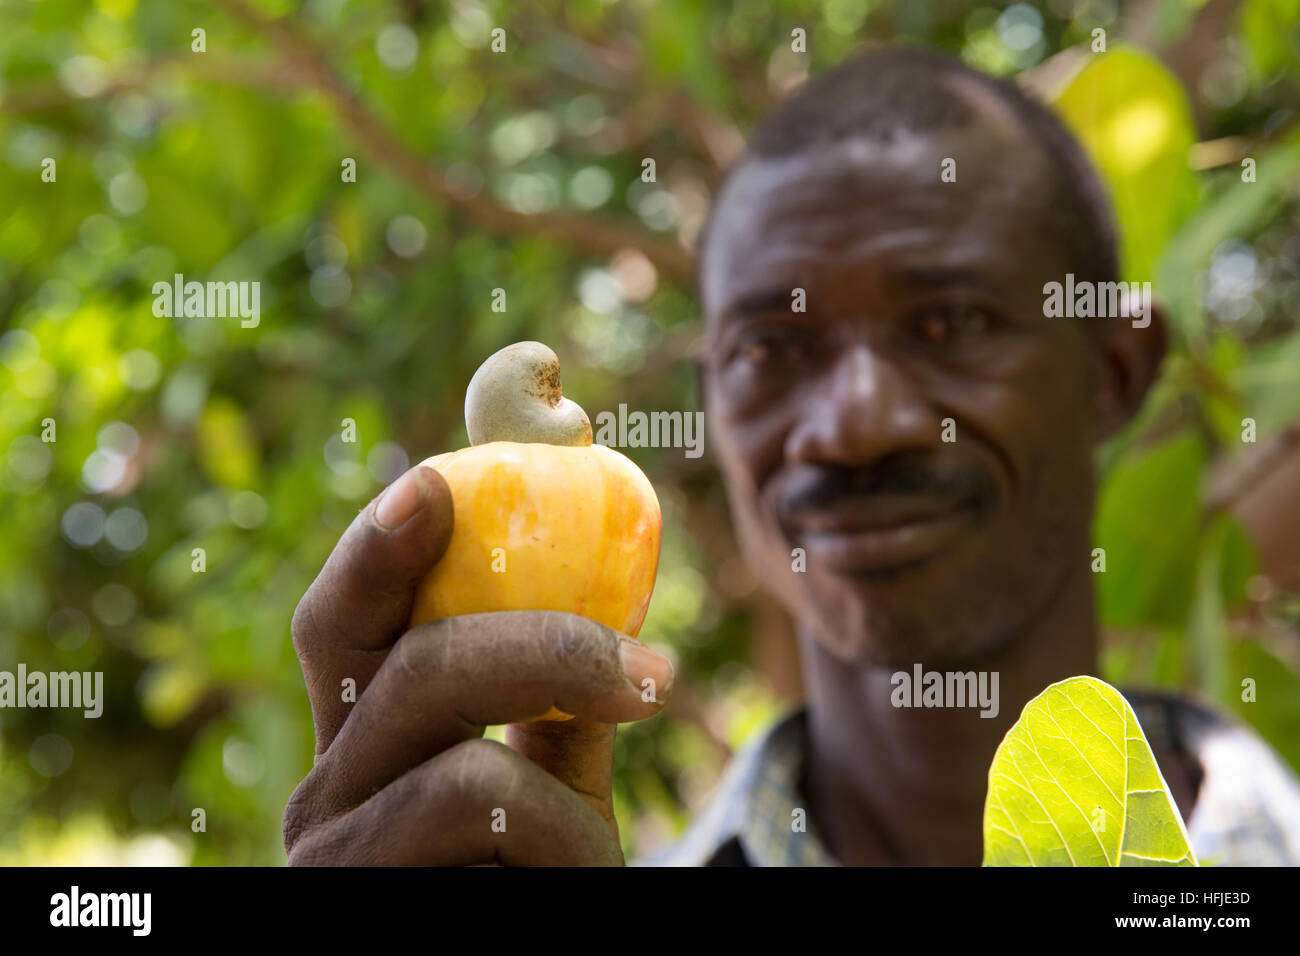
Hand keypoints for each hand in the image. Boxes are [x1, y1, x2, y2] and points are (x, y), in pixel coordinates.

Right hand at [282, 464, 672, 864]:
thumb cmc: (531, 889)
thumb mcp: (551, 791)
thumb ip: (557, 709)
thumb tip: (612, 595)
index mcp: (367, 744)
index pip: (346, 625)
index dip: (379, 546)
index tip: (441, 478)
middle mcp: (327, 797)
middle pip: (408, 667)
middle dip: (546, 649)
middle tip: (653, 671)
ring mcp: (338, 865)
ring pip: (463, 775)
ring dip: (569, 806)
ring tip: (597, 859)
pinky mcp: (366, 910)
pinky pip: (491, 839)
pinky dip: (564, 854)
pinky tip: (569, 888)